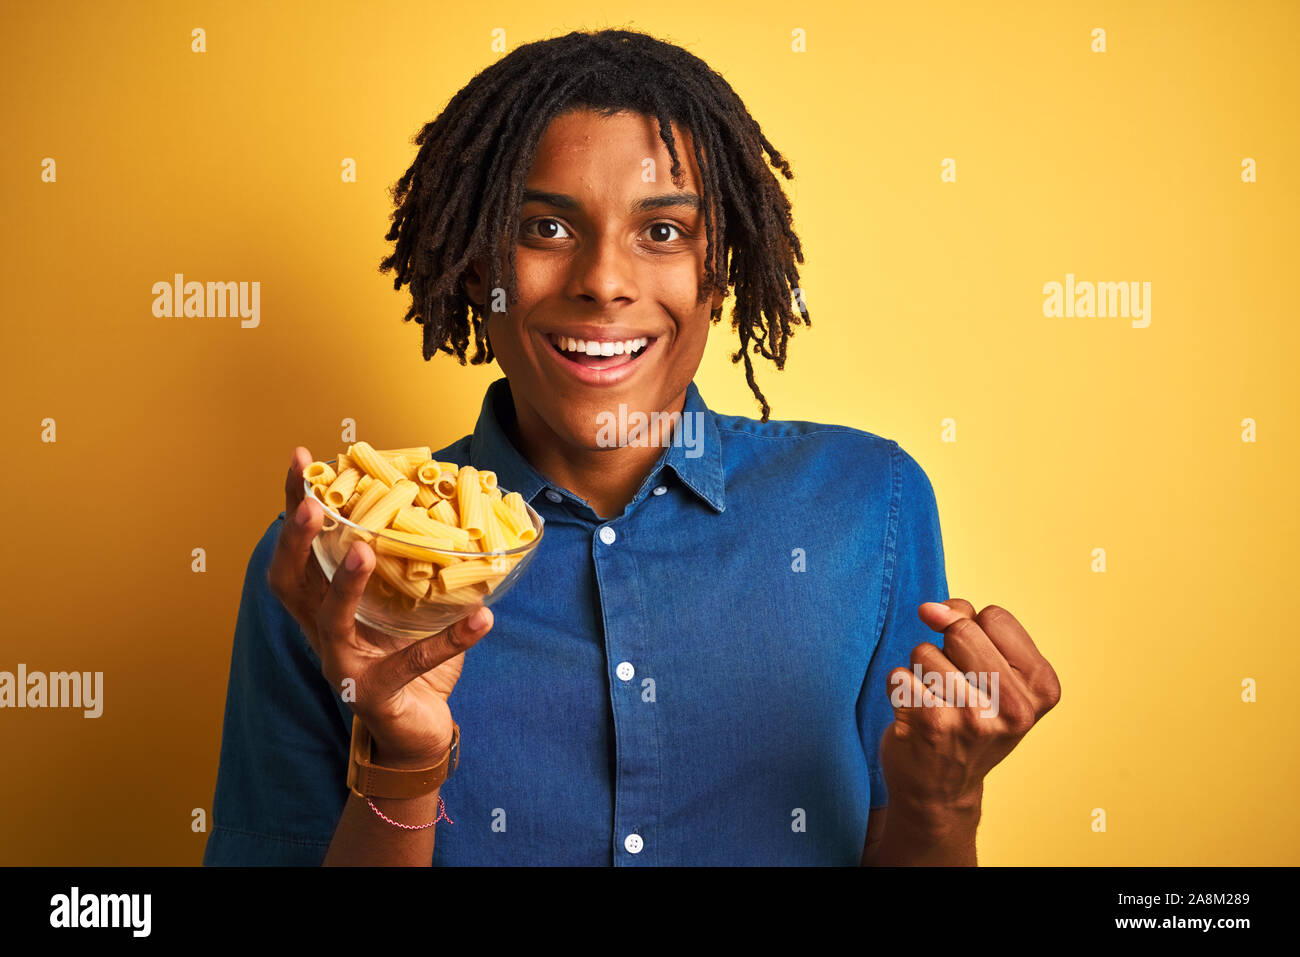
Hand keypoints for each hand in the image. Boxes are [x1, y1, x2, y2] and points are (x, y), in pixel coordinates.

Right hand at [267, 447, 493, 767]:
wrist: (416, 730)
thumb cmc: (406, 656)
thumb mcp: (404, 604)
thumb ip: (411, 564)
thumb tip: (451, 504)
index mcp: (322, 604)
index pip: (298, 549)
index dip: (295, 506)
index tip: (303, 458)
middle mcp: (322, 631)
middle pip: (290, 581)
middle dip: (296, 540)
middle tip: (312, 505)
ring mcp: (342, 664)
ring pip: (332, 621)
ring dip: (347, 583)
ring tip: (367, 549)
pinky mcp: (375, 694)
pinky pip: (413, 663)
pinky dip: (450, 640)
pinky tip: (483, 619)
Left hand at [879, 600, 1060, 813]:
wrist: (941, 791)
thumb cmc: (968, 721)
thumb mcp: (995, 675)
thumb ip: (974, 627)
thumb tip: (931, 609)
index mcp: (1042, 688)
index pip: (994, 616)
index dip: (973, 629)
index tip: (975, 662)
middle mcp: (1015, 707)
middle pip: (961, 629)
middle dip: (945, 647)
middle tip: (953, 685)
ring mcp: (973, 718)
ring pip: (925, 650)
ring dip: (921, 671)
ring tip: (936, 703)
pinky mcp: (932, 725)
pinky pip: (899, 674)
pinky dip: (900, 689)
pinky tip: (915, 716)